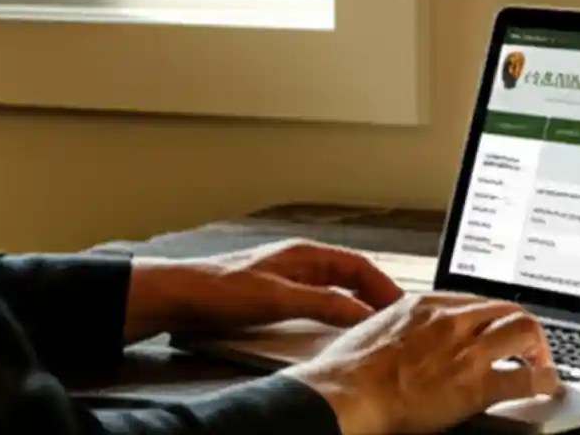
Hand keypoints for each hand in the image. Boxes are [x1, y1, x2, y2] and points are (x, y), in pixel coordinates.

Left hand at [124, 239, 403, 341]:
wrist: (178, 296)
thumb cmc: (221, 289)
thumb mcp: (279, 298)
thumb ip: (323, 304)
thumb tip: (362, 312)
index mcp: (306, 254)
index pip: (359, 265)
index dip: (383, 286)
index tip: (401, 306)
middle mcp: (300, 262)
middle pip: (351, 276)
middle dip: (375, 294)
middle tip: (394, 317)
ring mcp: (288, 278)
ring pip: (335, 288)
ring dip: (356, 303)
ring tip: (372, 323)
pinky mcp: (276, 296)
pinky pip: (318, 301)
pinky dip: (335, 311)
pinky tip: (336, 326)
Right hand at [286, 292, 562, 434]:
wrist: (345, 394)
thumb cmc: (347, 370)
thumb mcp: (375, 329)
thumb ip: (401, 327)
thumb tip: (405, 335)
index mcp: (425, 304)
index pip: (475, 300)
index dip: (492, 315)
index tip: (497, 325)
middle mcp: (452, 319)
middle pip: (506, 308)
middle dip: (522, 324)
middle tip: (528, 343)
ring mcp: (467, 350)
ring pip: (524, 330)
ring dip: (538, 347)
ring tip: (542, 361)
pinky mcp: (475, 384)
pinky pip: (524, 378)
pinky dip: (543, 381)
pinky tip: (548, 385)